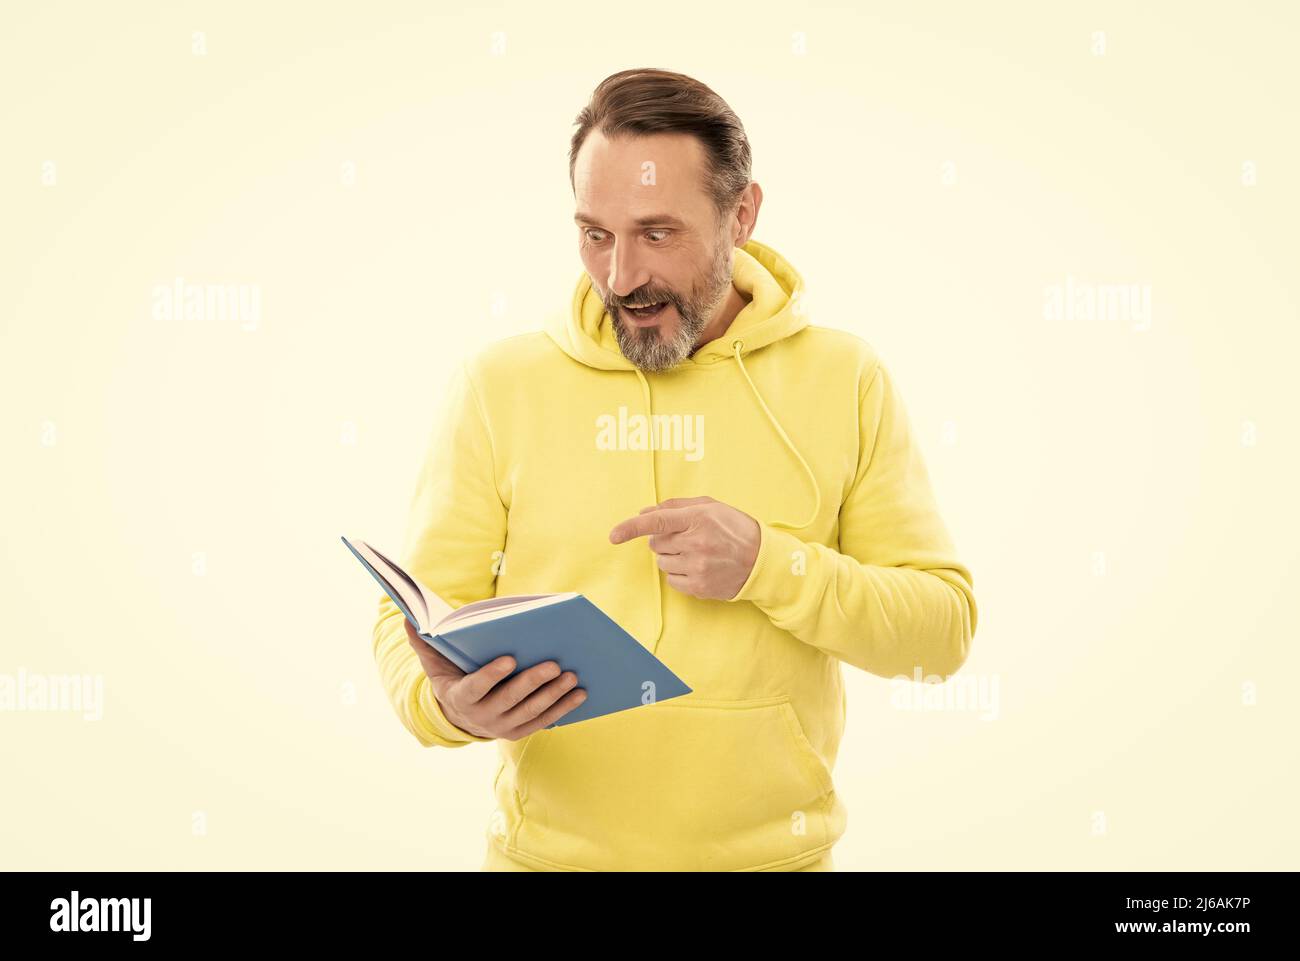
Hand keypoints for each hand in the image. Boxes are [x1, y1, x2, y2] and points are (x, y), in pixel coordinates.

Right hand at [404, 618, 586, 740]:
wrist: (458, 713)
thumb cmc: (451, 676)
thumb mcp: (434, 660)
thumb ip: (423, 641)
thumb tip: (408, 618)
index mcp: (460, 697)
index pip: (475, 687)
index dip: (491, 675)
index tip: (509, 658)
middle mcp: (481, 716)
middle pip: (510, 699)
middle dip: (534, 682)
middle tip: (555, 664)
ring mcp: (502, 726)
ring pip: (531, 711)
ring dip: (554, 695)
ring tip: (572, 676)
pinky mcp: (520, 731)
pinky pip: (544, 720)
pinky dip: (564, 708)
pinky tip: (580, 693)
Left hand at [608, 495, 759, 600]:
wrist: (762, 560)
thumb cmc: (735, 528)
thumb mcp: (710, 506)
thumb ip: (675, 505)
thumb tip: (644, 512)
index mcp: (698, 518)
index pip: (657, 521)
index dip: (631, 527)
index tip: (614, 535)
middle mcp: (696, 542)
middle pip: (656, 543)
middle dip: (664, 540)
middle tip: (687, 538)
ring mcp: (697, 567)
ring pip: (662, 562)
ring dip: (672, 557)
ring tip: (696, 554)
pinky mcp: (699, 586)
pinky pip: (672, 580)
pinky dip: (679, 574)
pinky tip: (698, 567)